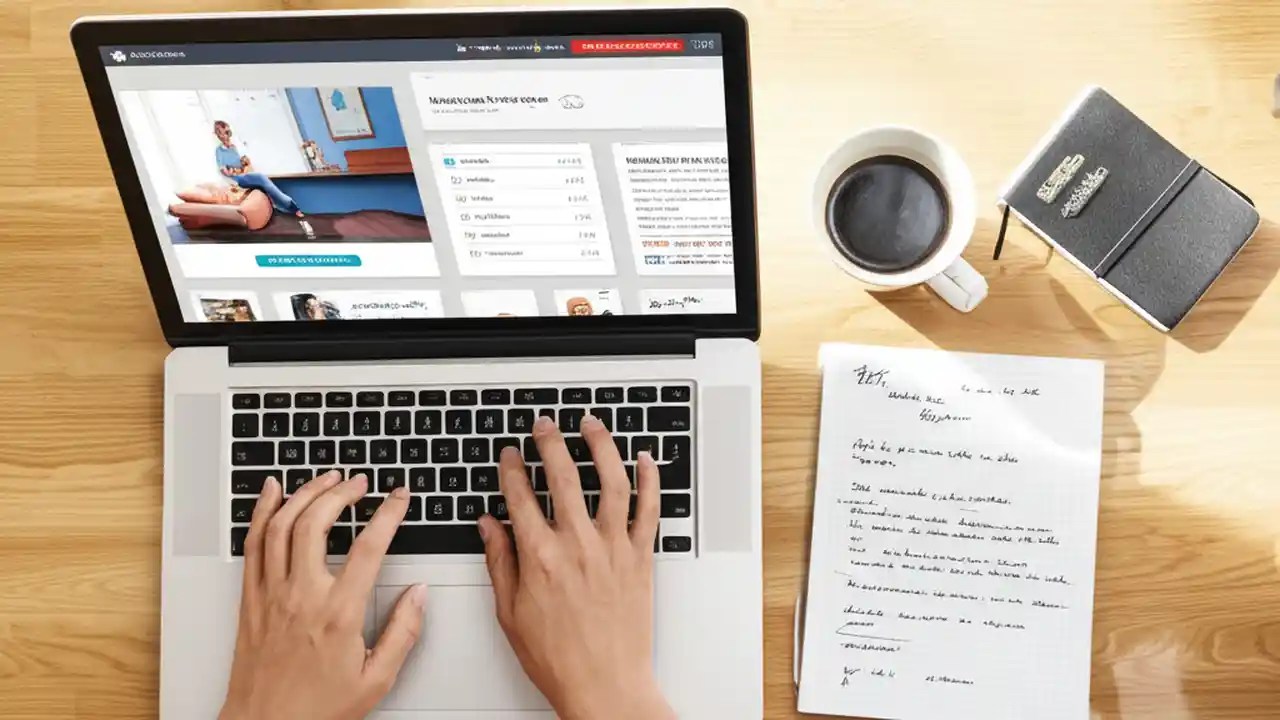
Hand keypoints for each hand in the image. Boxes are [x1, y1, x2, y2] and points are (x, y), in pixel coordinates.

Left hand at [220, 472, 425, 719]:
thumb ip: (403, 632)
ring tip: (325, 479)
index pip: (369, 547)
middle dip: (341, 492)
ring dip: (304, 493)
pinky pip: (253, 544)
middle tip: (359, 482)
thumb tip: (418, 594)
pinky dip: (262, 511)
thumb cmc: (316, 710)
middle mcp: (301, 597)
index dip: (388, 514)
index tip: (398, 498)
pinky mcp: (250, 599)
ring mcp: (271, 594)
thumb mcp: (376, 679)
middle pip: (316, 523)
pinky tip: (272, 493)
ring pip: (281, 525)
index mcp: (337, 614)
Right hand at [480, 415, 673, 719]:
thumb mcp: (510, 613)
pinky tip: (645, 459)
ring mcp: (613, 548)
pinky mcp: (641, 558)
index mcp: (539, 557)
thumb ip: (499, 563)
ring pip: (610, 480)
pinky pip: (649, 509)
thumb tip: (488, 526)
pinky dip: (650, 479)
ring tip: (591, 425)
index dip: (511, 469)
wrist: (605, 686)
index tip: (509, 455)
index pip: (520, 496)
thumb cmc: (558, 659)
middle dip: (549, 442)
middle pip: (562, 475)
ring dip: (601, 446)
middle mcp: (577, 544)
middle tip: (544, 425)